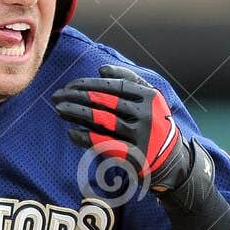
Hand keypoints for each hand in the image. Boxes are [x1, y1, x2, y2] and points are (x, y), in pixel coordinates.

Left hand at [53, 64, 191, 192]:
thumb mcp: (150, 100)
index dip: (90, 84)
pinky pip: (103, 143)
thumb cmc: (154, 124)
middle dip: (77, 96)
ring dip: (76, 113)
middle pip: (105, 101)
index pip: (115, 85)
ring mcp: (139, 135)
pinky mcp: (132, 155)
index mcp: (150, 97)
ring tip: (58, 108)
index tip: (71, 85)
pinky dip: (85, 137)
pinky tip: (71, 132)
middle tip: (58, 95)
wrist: (171, 160)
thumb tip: (101, 69)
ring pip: (101, 120)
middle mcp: (146, 114)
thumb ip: (129, 81)